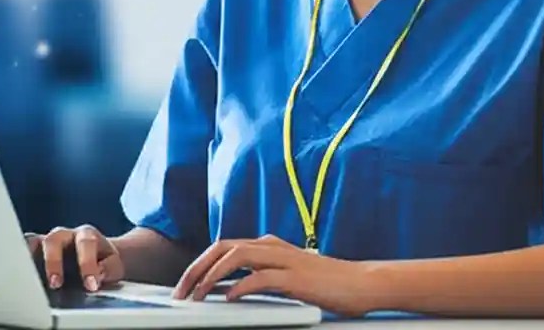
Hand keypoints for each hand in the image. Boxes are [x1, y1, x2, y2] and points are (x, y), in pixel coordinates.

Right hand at [25, 225, 124, 292]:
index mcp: (86, 234)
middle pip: (53, 240)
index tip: (91, 285)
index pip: (85, 244)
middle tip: (56, 284)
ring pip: (32, 242)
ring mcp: (47, 242)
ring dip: (29, 260)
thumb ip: (109, 268)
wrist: (99, 256)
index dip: (87, 265)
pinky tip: (19, 278)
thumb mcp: (115, 264)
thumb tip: (98, 274)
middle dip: (53, 262)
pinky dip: (20, 263)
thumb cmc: (104, 260)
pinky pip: (23, 252)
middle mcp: (64, 235)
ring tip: (28, 280)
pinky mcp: (35, 253)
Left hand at [171, 235, 375, 317]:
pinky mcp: (296, 276)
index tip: (185, 285)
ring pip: (236, 256)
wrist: (363, 283)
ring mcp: (284, 259)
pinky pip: (261, 277)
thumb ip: (261, 278)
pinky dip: (240, 286)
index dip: (200, 264)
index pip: (223, 247)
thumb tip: (230, 289)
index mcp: (268, 245)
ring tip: (198, 295)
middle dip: (197, 268)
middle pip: (222, 247)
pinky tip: (229, 298)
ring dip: (212, 275)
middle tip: (180, 291)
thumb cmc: (327, 284)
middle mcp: (272, 247)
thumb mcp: (287, 278)